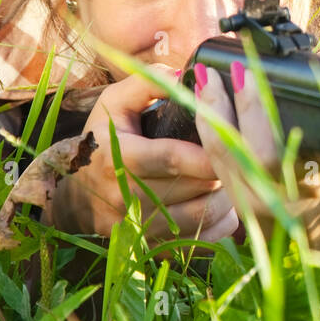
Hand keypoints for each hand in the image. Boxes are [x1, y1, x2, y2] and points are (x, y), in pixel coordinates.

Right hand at [44, 64, 239, 242]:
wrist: (77, 195)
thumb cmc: (103, 140)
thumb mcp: (114, 103)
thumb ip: (147, 83)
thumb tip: (181, 72)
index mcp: (118, 157)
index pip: (170, 157)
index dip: (206, 151)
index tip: (233, 141)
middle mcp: (126, 197)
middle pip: (192, 188)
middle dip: (223, 171)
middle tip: (242, 156)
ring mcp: (138, 227)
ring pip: (201, 216)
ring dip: (227, 197)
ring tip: (236, 177)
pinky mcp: (151, 247)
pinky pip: (200, 240)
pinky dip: (221, 223)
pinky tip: (226, 203)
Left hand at [191, 61, 319, 254]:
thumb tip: (316, 85)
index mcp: (293, 195)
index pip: (263, 148)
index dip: (252, 108)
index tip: (245, 73)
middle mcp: (262, 202)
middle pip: (228, 147)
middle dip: (217, 103)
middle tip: (209, 70)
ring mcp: (244, 205)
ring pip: (214, 154)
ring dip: (206, 114)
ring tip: (201, 80)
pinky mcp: (234, 203)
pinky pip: (213, 163)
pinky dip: (207, 132)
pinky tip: (203, 109)